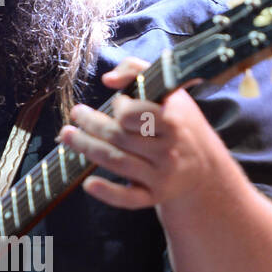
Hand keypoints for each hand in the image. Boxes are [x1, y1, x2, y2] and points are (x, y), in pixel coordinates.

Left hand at [57, 57, 219, 210]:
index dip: (121, 107)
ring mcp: (161, 176)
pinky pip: (129, 199)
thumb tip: (107, 79)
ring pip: (117, 162)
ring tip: (66, 135)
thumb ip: (139, 71)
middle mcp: (167, 151)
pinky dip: (108, 193)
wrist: (206, 168)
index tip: (116, 104)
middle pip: (119, 137)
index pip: (136, 115)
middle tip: (75, 114)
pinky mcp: (154, 196)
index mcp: (172, 122)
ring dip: (87, 148)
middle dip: (91, 124)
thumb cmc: (180, 123)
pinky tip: (88, 183)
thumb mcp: (170, 92)